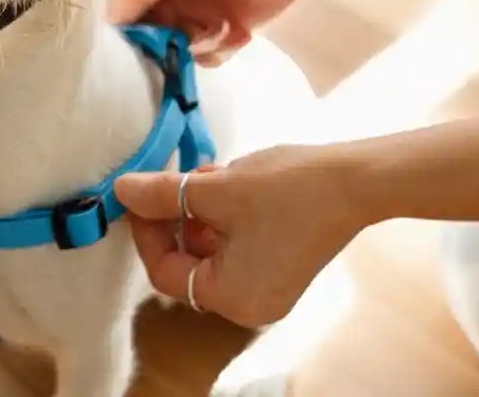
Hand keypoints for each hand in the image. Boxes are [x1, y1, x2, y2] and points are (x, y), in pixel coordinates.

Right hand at [106, 0, 411, 64]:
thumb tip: (109, 21)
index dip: (127, 24)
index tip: (135, 44)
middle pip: (149, 28)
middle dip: (163, 39)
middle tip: (181, 38)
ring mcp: (201, 4)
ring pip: (178, 44)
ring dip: (196, 44)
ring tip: (217, 29)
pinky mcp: (229, 24)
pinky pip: (209, 52)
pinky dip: (220, 48)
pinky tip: (235, 34)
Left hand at [113, 112, 478, 326]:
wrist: (357, 178)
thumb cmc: (291, 188)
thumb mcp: (214, 189)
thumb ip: (161, 195)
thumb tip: (121, 192)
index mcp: (233, 299)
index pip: (166, 271)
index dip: (146, 231)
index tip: (137, 195)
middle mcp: (251, 305)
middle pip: (187, 262)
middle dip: (175, 217)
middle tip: (171, 180)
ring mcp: (268, 287)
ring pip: (210, 249)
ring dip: (198, 211)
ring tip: (210, 174)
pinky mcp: (280, 266)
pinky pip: (235, 245)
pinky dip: (222, 216)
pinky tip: (229, 181)